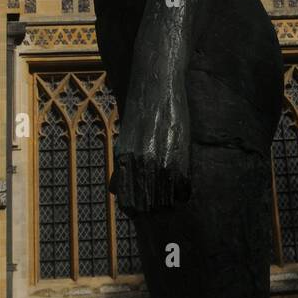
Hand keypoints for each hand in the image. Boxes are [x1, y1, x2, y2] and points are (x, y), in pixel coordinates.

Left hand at [112, 81, 190, 213]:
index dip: (134, 209)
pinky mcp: (181, 157)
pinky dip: (183, 193)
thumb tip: (114, 190)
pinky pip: (183, 191)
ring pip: (167, 202)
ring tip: (170, 195)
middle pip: (148, 207)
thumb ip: (120, 166)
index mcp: (125, 162)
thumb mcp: (124, 140)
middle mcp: (142, 164)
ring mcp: (162, 162)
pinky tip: (181, 185)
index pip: (128, 204)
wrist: (156, 88)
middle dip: (152, 208)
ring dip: (169, 202)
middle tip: (158, 202)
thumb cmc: (140, 115)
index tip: (140, 209)